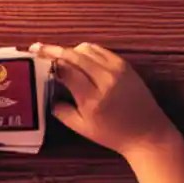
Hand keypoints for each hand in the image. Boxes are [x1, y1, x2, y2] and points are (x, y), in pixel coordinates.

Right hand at [31, 42, 181, 160]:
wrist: (146, 132)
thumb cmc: (113, 134)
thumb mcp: (82, 128)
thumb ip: (62, 111)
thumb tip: (48, 93)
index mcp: (92, 99)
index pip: (66, 70)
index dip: (49, 61)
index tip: (37, 57)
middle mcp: (105, 80)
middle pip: (74, 55)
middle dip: (54, 50)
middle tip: (39, 48)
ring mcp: (117, 70)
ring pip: (87, 49)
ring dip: (70, 49)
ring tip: (57, 54)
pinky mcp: (125, 65)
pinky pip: (101, 50)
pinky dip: (86, 50)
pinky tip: (78, 55)